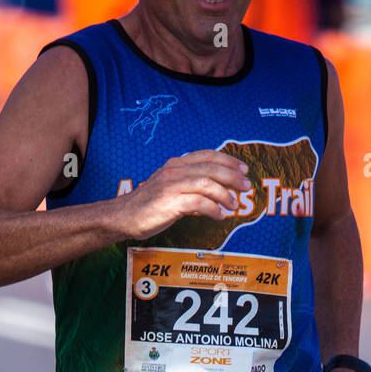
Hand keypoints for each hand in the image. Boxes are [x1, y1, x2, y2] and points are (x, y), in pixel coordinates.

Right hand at [119, 150, 251, 239]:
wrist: (124, 216)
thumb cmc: (148, 204)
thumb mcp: (169, 185)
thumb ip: (188, 181)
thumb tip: (214, 187)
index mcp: (176, 164)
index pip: (208, 155)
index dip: (228, 161)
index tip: (243, 170)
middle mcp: (175, 170)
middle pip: (212, 168)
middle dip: (233, 177)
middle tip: (246, 187)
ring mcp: (172, 186)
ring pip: (208, 184)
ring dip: (225, 195)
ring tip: (234, 205)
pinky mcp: (171, 203)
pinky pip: (199, 204)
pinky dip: (213, 209)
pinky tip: (220, 216)